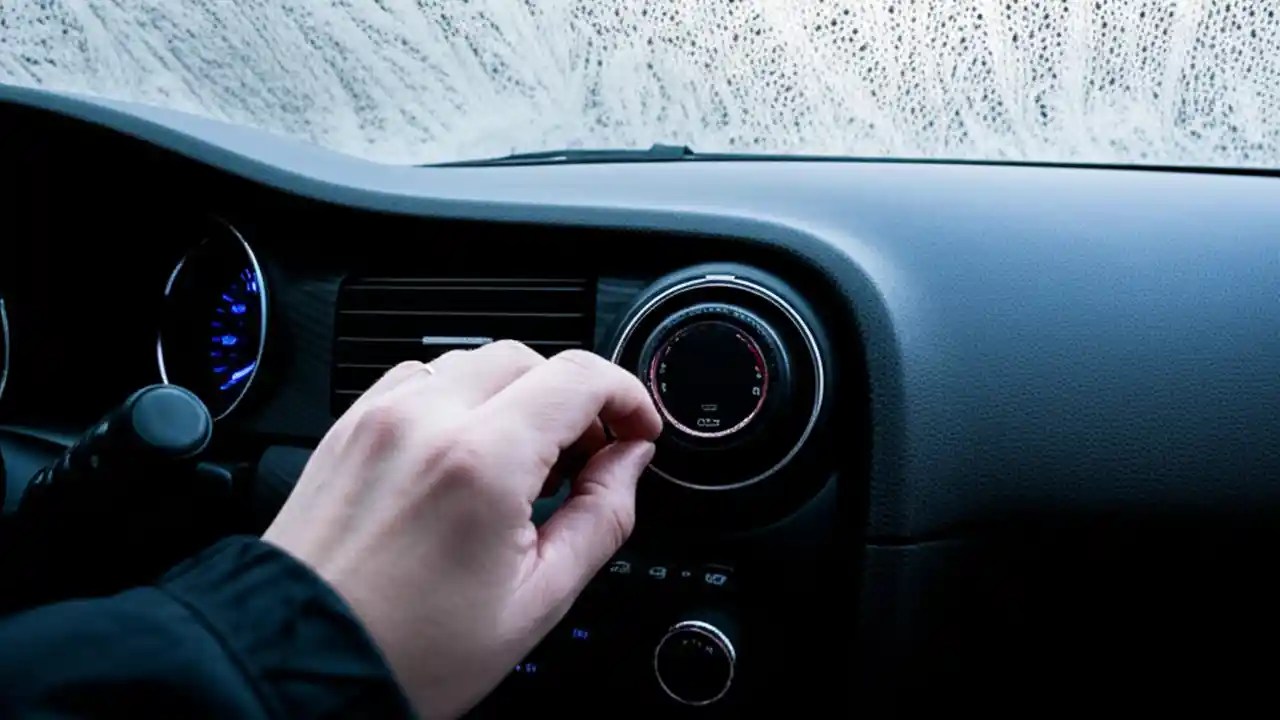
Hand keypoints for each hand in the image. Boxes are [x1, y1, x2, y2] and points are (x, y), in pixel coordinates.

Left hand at [262, 342, 661, 718]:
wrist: (300, 662)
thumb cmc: (408, 650)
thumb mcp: (537, 600)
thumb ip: (601, 517)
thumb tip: (628, 463)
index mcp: (480, 461)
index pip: (579, 378)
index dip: (627, 396)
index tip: (638, 428)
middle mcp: (425, 420)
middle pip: (530, 358)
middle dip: (574, 398)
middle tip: (587, 456)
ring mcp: (379, 418)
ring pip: (475, 361)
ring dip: (517, 394)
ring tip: (526, 461)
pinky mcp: (350, 427)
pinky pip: (422, 378)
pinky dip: (461, 399)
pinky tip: (469, 452)